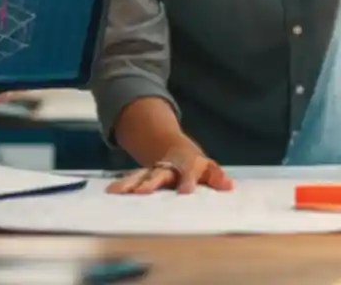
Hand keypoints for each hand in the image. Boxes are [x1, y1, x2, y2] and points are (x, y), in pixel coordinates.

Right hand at [106, 141, 233, 194]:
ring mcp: (153, 170)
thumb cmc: (195, 164)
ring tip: (117, 192)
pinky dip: (122, 186)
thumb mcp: (208, 168)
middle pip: (159, 175)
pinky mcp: (143, 175)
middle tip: (141, 193)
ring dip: (130, 185)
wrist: (173, 148)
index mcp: (187, 166)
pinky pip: (131, 180)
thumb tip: (229, 186)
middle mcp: (168, 167)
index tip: (185, 193)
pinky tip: (110, 192)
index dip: (187, 182)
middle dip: (150, 183)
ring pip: (141, 176)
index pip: (188, 173)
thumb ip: (217, 177)